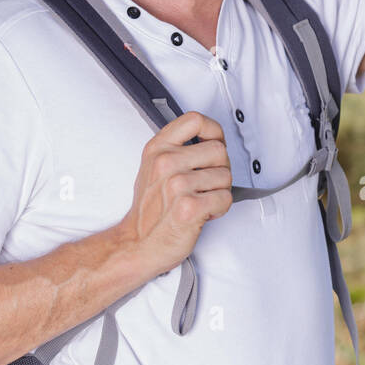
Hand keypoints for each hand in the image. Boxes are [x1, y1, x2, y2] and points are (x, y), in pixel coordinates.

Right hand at [114, 111, 232, 279]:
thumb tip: (212, 137)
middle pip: (219, 150)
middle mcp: (165, 163)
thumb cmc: (151, 209)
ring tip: (201, 200)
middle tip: (206, 184)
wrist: (138, 244)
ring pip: (226, 176)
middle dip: (220, 169)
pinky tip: (204, 212)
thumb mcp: (154, 167)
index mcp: (158, 148)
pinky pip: (225, 198)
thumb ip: (178, 148)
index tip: (213, 144)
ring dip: (220, 192)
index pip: (195, 120)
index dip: (213, 131)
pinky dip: (220, 208)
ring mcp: (176, 184)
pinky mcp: (188, 207)